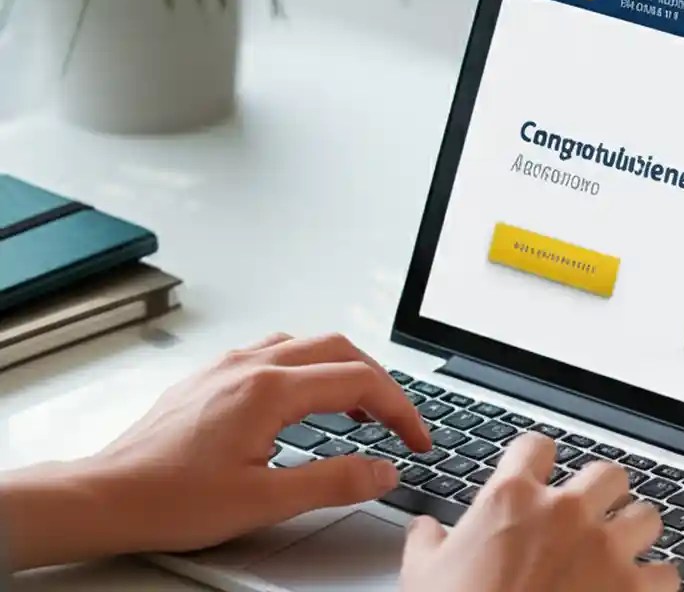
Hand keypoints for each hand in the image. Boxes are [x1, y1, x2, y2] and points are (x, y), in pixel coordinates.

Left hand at [0, 333, 432, 569]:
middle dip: (380, 383)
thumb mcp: (265, 501)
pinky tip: (304, 401)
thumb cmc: (168, 500)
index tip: (415, 439)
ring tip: (360, 409)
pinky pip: (275, 352)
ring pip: (307, 345)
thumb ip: (334, 482)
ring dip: (344, 370)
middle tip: (398, 422)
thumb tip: (382, 471)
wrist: (104, 498)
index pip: (360, 381)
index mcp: (269, 390)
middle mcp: (249, 366)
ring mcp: (227, 367)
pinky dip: (308, 369)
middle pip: (340, 350)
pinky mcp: (210, 377)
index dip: (401, 410)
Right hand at [400, 434, 679, 591]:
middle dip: (602, 495)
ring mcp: (604, 549)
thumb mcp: (423, 575)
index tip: (542, 472)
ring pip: (646, 517)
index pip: (536, 447)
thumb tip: (424, 530)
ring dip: (635, 535)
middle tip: (591, 518)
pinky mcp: (634, 589)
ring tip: (622, 555)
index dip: (539, 461)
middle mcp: (564, 513)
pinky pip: (667, 574)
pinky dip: (656, 585)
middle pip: (606, 474)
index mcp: (511, 499)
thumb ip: (429, 542)